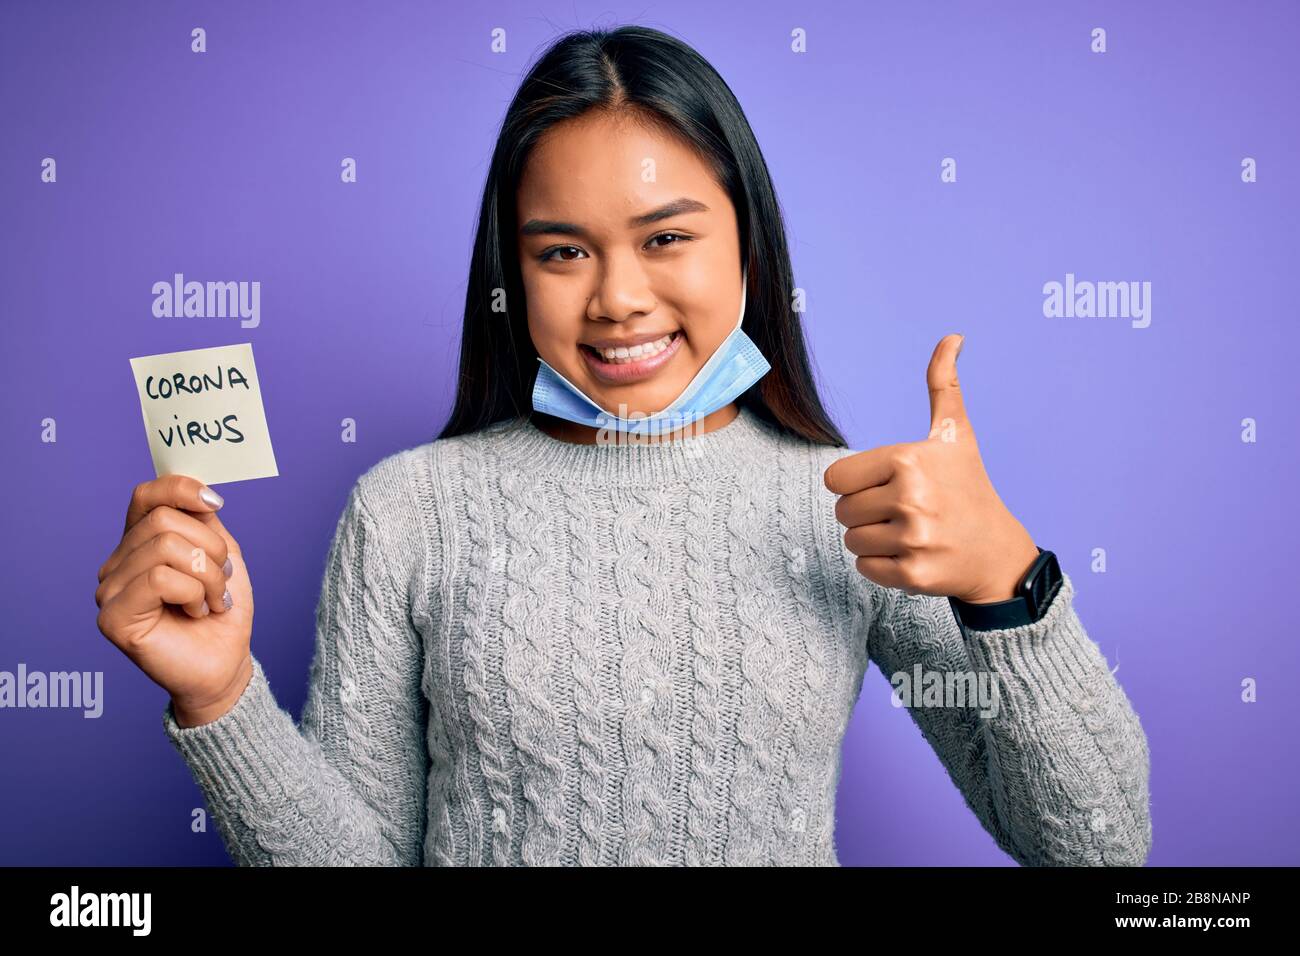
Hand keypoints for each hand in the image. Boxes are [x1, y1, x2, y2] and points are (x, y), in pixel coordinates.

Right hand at [95, 474, 254, 725]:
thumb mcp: (219, 553)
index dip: (181, 489)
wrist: (225, 661)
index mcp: (140, 543)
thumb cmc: (221, 610)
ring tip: (213, 600)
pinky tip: (196, 612)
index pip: (146, 496)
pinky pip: (158, 579)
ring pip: (163, 548)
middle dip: (210, 548)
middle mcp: (117, 563)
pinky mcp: (113, 617)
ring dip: (207, 575)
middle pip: (163, 521)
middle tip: (223, 580)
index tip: (216, 504)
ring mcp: (110, 590)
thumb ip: (201, 519)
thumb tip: (195, 489)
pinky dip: (192, 592)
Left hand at [824, 333, 1038, 603]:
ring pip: (851, 541)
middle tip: (903, 512)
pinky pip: (865, 569)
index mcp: (908, 460)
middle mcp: (911, 498)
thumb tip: (952, 336)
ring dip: (873, 540)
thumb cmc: (969, 487)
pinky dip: (881, 567)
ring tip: (909, 533)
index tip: (888, 485)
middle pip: (841, 511)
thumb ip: (943, 385)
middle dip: (865, 513)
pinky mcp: (914, 575)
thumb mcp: (956, 434)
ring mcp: (914, 539)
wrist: (999, 552)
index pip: (835, 478)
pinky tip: (912, 555)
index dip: (856, 483)